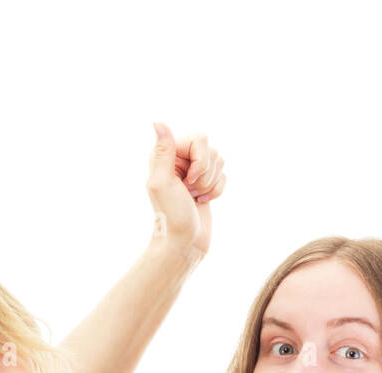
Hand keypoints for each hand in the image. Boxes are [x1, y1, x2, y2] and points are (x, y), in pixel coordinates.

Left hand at [147, 121, 225, 256]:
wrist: (183, 242)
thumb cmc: (171, 215)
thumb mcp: (162, 182)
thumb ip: (163, 152)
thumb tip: (157, 121)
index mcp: (167, 155)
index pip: (200, 139)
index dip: (200, 161)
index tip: (188, 181)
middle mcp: (181, 160)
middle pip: (212, 151)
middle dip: (206, 175)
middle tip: (190, 191)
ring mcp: (195, 172)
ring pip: (220, 162)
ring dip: (210, 184)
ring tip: (194, 197)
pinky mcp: (206, 184)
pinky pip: (224, 176)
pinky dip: (216, 191)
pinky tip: (202, 202)